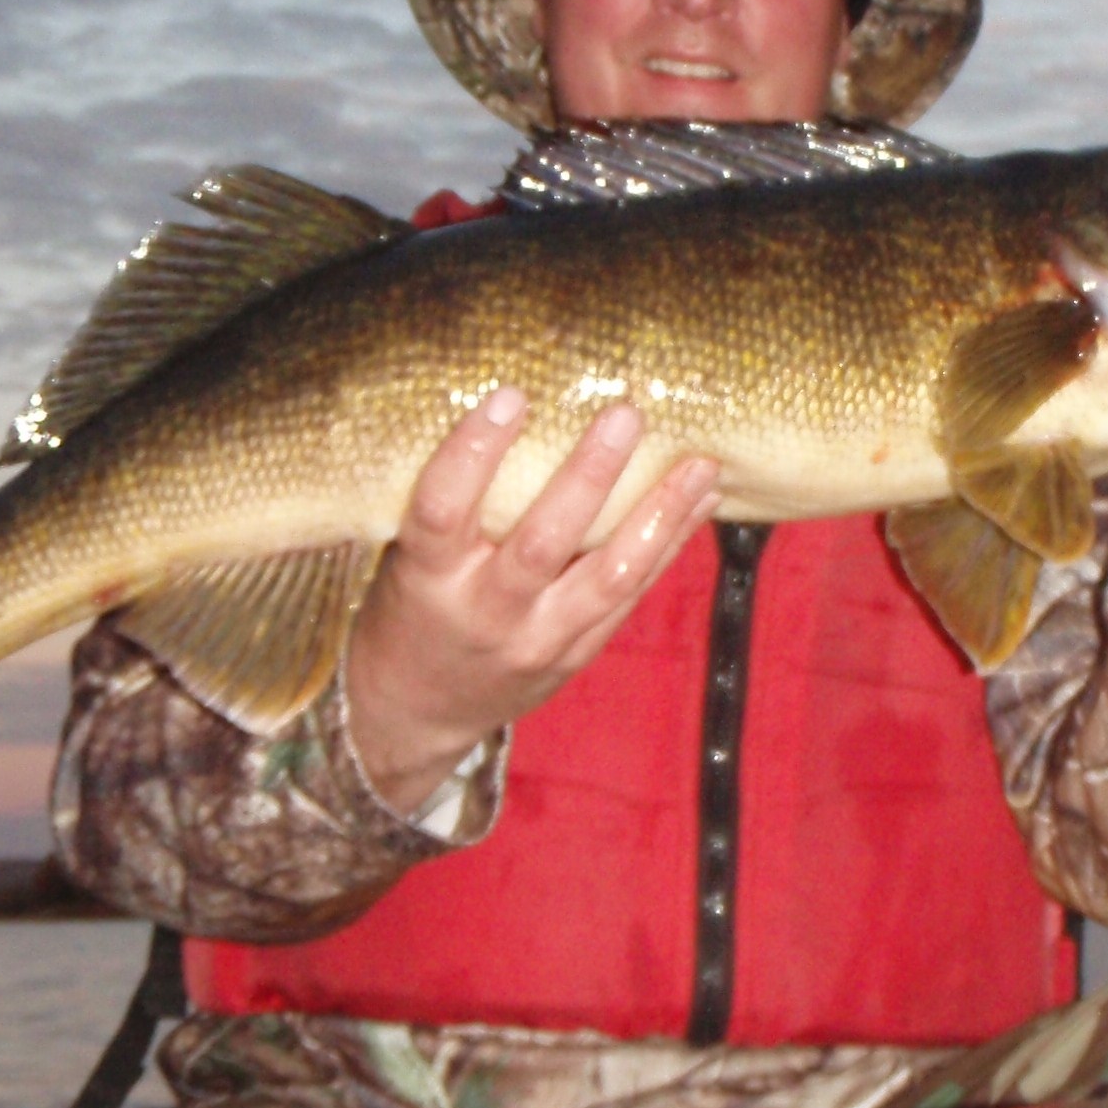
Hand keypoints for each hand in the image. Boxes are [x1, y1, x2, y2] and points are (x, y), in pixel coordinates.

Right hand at [344, 388, 719, 811]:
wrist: (416, 711)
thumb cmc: (411, 607)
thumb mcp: (407, 558)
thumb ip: (456, 504)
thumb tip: (522, 402)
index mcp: (427, 579)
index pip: (442, 510)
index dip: (473, 452)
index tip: (509, 396)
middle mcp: (484, 613)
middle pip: (541, 543)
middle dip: (589, 475)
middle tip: (626, 414)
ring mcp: (537, 640)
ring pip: (608, 576)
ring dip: (659, 514)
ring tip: (699, 464)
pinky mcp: (577, 654)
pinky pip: (632, 595)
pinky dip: (669, 543)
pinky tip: (699, 500)